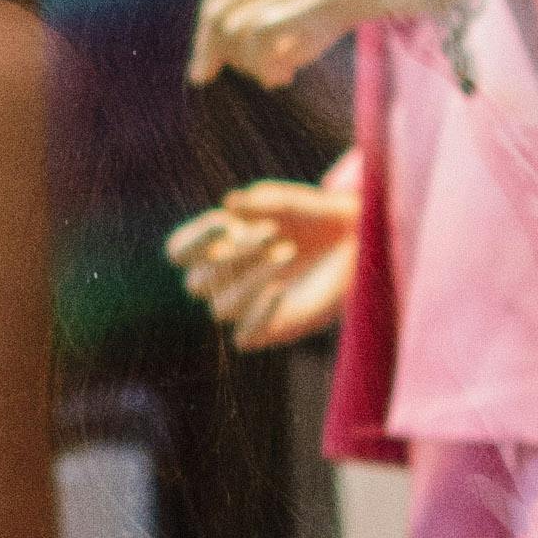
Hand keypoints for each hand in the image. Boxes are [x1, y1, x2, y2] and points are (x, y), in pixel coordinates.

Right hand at [166, 163, 360, 348]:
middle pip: (198, 281)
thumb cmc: (317, 217)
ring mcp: (246, 306)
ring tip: (286, 252)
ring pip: (220, 308)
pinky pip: (245, 336)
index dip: (194, 241)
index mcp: (217, 246)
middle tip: (272, 233)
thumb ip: (264, 200)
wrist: (358, 242)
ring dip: (249, 280)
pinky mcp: (272, 328)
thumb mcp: (295, 202)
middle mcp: (223, 279)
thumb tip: (231, 204)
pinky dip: (258, 315)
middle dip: (234, 255)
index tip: (226, 223)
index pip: (179, 252)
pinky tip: (280, 291)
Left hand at [188, 0, 500, 89]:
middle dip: (218, 54)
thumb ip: (306, 13)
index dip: (206, 32)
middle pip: (221, 7)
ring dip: (249, 63)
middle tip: (248, 82)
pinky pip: (272, 32)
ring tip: (279, 77)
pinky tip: (288, 73)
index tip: (205, 69)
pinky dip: (268, 61)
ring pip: (240, 24)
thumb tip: (271, 65)